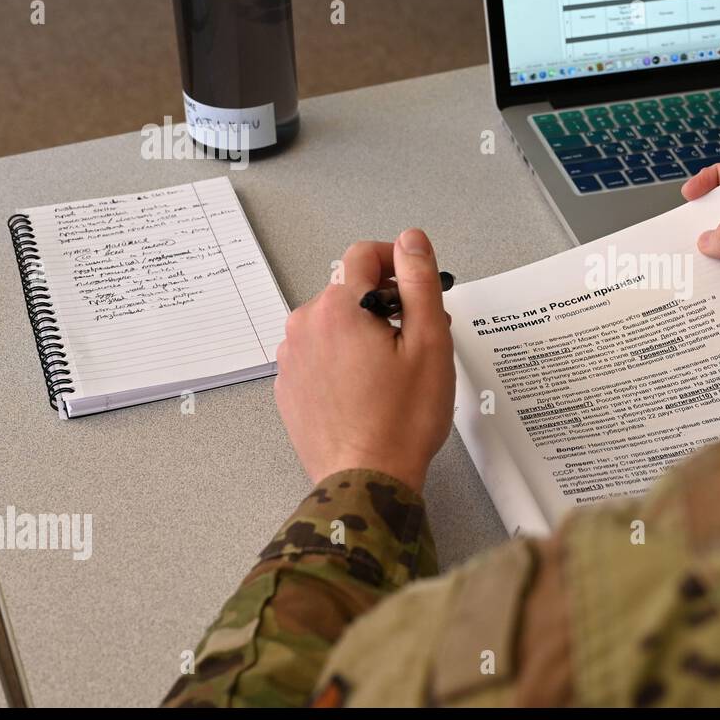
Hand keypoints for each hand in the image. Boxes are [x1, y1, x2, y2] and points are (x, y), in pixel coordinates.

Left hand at [274, 229, 455, 492]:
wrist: (367, 479)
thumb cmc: (401, 420)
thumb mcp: (429, 342)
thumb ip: (419, 282)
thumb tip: (411, 241)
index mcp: (338, 308)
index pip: (364, 254)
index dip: (397, 262)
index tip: (417, 286)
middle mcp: (305, 327)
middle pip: (349, 291)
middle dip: (385, 304)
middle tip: (418, 339)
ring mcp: (291, 359)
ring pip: (333, 324)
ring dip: (362, 332)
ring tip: (393, 371)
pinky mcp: (289, 388)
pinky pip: (319, 356)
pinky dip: (343, 361)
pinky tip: (368, 390)